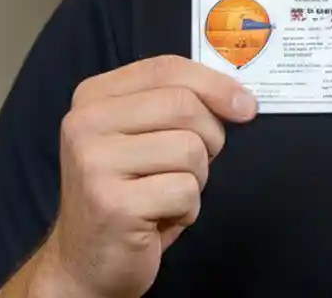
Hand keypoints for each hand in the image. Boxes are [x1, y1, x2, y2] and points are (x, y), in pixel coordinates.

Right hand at [34, 54, 256, 297]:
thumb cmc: (128, 194)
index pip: (167, 68)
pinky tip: (160, 218)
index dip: (216, 83)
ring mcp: (94, 163)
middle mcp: (85, 124)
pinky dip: (187, 208)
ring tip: (166, 194)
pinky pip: (185, 191)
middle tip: (192, 165)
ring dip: (196, 178)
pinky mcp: (112, 204)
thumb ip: (177, 105)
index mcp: (93, 98)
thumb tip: (241, 98)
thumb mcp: (144, 136)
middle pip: (184, 105)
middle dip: (208, 137)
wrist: (85, 262)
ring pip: (190, 149)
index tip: (246, 105)